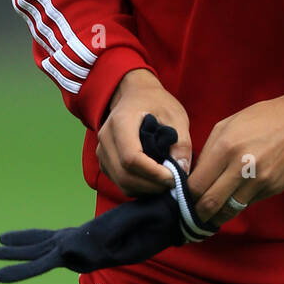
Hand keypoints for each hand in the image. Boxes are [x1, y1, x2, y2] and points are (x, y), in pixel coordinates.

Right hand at [97, 69, 192, 196]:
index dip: (153, 173)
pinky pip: (119, 182)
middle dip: (151, 185)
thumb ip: (181, 141)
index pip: (131, 158)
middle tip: (174, 184)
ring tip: (166, 183)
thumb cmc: (155, 102)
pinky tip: (155, 181)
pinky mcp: (105, 161)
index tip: (175, 177)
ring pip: (121, 182)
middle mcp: (105, 138)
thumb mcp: (175, 115)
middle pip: (124, 175)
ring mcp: (102, 151)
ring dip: (145, 189)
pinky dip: (138, 187)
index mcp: (121, 123)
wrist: (135, 94)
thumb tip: (182, 170)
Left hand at [186, 79, 283, 224]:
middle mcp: (240, 165)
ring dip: (217, 216)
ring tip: (211, 216)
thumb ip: (208, 151)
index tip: (184, 200)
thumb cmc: (261, 119)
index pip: (196, 184)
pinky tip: (235, 199)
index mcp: (224, 147)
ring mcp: (258, 179)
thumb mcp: (227, 125)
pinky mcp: (272, 188)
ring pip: (229, 210)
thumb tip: (195, 177)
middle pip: (210, 203)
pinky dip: (238, 204)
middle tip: (194, 215)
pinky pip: (248, 203)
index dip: (186, 197)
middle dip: (198, 213)